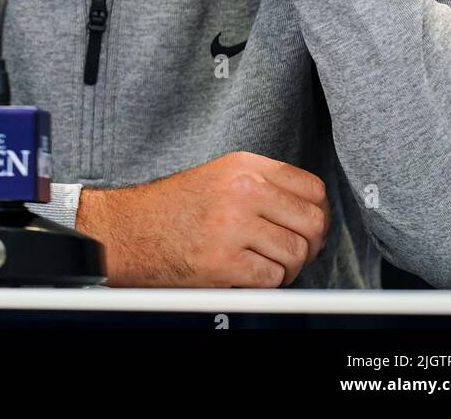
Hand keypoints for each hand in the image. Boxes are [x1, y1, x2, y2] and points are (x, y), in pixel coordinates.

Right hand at [76, 151, 330, 286]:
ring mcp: (234, 226)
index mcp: (245, 166)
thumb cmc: (176, 207)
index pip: (312, 188)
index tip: (311, 226)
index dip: (318, 213)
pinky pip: (272, 279)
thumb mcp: (221, 176)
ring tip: (265, 264)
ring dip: (287, 268)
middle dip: (310, 244)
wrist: (132, 230)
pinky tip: (247, 275)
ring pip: (296, 254)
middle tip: (295, 251)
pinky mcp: (224, 262)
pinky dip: (265, 284)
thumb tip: (311, 209)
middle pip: (312, 223)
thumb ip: (263, 184)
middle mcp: (243, 191)